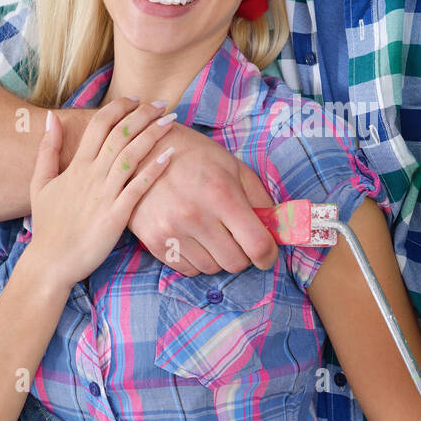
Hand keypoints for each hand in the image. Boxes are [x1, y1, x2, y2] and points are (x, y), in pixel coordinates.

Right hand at [28, 99, 177, 291]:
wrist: (50, 263)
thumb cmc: (48, 226)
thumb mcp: (41, 184)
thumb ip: (47, 149)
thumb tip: (52, 118)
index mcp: (75, 167)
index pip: (99, 126)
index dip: (118, 108)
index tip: (135, 99)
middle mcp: (90, 176)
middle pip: (120, 135)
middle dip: (142, 115)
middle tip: (162, 103)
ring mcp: (104, 196)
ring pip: (131, 156)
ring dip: (152, 135)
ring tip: (170, 121)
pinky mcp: (115, 216)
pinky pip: (138, 188)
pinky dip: (154, 170)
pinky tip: (170, 156)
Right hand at [125, 122, 278, 275]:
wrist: (143, 151)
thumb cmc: (195, 156)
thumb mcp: (234, 166)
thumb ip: (259, 198)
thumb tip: (276, 228)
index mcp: (222, 195)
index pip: (257, 245)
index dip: (268, 255)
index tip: (266, 254)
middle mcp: (196, 217)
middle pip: (235, 263)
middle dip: (243, 254)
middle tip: (237, 239)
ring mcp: (172, 232)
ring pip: (211, 269)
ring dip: (218, 257)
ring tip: (212, 234)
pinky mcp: (154, 242)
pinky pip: (187, 269)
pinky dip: (195, 260)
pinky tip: (193, 238)